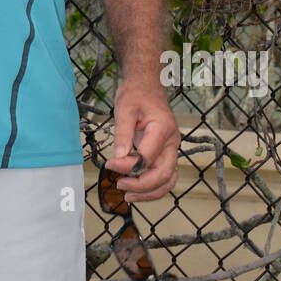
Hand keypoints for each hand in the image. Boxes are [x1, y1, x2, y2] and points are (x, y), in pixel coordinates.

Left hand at [106, 78, 179, 202]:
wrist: (145, 84)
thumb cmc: (135, 94)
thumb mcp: (124, 109)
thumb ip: (122, 135)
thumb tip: (119, 159)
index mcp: (163, 129)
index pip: (146, 158)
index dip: (127, 166)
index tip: (109, 164)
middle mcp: (171, 141)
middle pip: (163, 174)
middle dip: (141, 186)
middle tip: (120, 185)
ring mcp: (171, 148)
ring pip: (168, 180)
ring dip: (149, 192)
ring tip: (128, 195)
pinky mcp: (166, 152)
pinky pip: (165, 176)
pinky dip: (153, 187)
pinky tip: (136, 189)